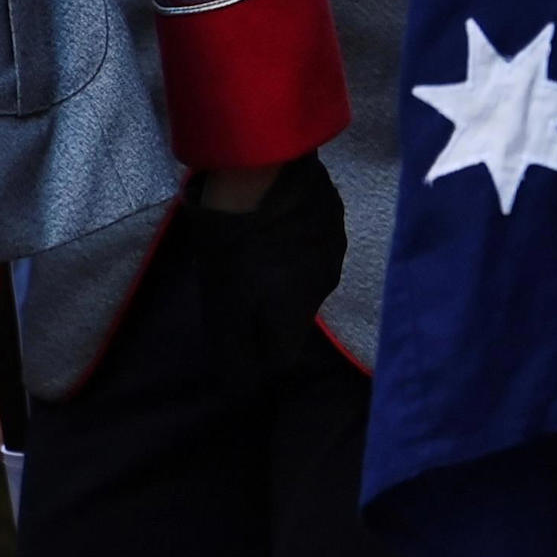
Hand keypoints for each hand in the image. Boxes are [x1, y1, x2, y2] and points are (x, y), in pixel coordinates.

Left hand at [182, 151, 344, 382]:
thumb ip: (234, 352)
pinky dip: (297, 240)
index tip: (234, 330)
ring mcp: (335, 244)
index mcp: (297, 310)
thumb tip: (241, 393)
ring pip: (307, 277)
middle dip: (270, 308)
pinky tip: (276, 219)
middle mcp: (325, 284)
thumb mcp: (220, 303)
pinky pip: (315, 242)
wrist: (260, 163)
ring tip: (258, 245)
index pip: (282, 358)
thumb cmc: (233, 240)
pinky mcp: (335, 212)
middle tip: (239, 281)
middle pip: (295, 317)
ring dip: (285, 272)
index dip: (255, 353)